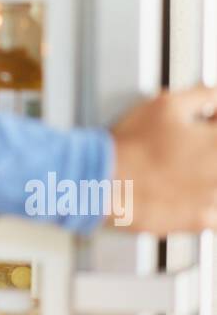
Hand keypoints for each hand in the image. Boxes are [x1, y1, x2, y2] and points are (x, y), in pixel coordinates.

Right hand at [111, 87, 216, 232]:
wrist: (109, 182)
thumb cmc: (133, 146)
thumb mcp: (166, 104)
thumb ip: (201, 95)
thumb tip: (213, 93)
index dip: (212, 120)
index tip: (205, 119)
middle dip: (206, 146)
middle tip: (187, 142)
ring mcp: (213, 200)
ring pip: (216, 185)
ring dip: (207, 173)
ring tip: (182, 166)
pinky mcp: (199, 220)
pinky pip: (214, 213)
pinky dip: (205, 202)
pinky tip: (186, 191)